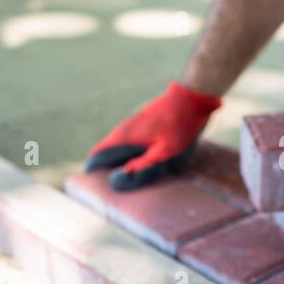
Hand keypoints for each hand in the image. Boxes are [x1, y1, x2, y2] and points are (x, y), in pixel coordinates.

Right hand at [85, 81, 221, 190]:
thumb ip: (145, 163)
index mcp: (125, 136)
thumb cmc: (180, 125)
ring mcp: (132, 126)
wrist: (190, 99)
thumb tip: (124, 174)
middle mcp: (124, 130)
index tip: (99, 184)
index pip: (97, 153)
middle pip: (105, 153)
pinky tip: (143, 164)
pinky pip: (129, 143)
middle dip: (108, 169)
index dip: (94, 169)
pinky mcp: (141, 125)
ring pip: (117, 148)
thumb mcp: (165, 150)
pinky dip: (130, 154)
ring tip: (130, 178)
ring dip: (120, 162)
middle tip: (119, 185)